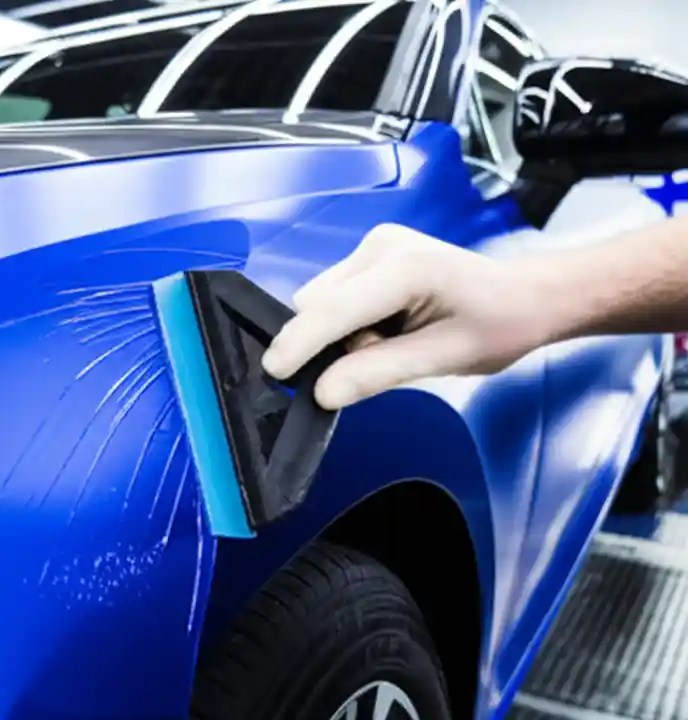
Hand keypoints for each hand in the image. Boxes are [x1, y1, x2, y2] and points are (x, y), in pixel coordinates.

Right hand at [261, 224, 554, 409]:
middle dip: (332, 342)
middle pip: (317, 305)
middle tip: (383, 359)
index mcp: (404, 267)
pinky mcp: (367, 257)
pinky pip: (334, 299)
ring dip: (340, 335)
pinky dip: (349, 323)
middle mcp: (379, 247)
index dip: (301, 343)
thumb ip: (380, 372)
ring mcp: (372, 248)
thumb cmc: (498, 325)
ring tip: (392, 342)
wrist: (526, 296)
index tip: (275, 373)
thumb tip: (323, 393)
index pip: (333, 309)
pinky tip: (388, 327)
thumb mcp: (445, 357)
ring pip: (321, 303)